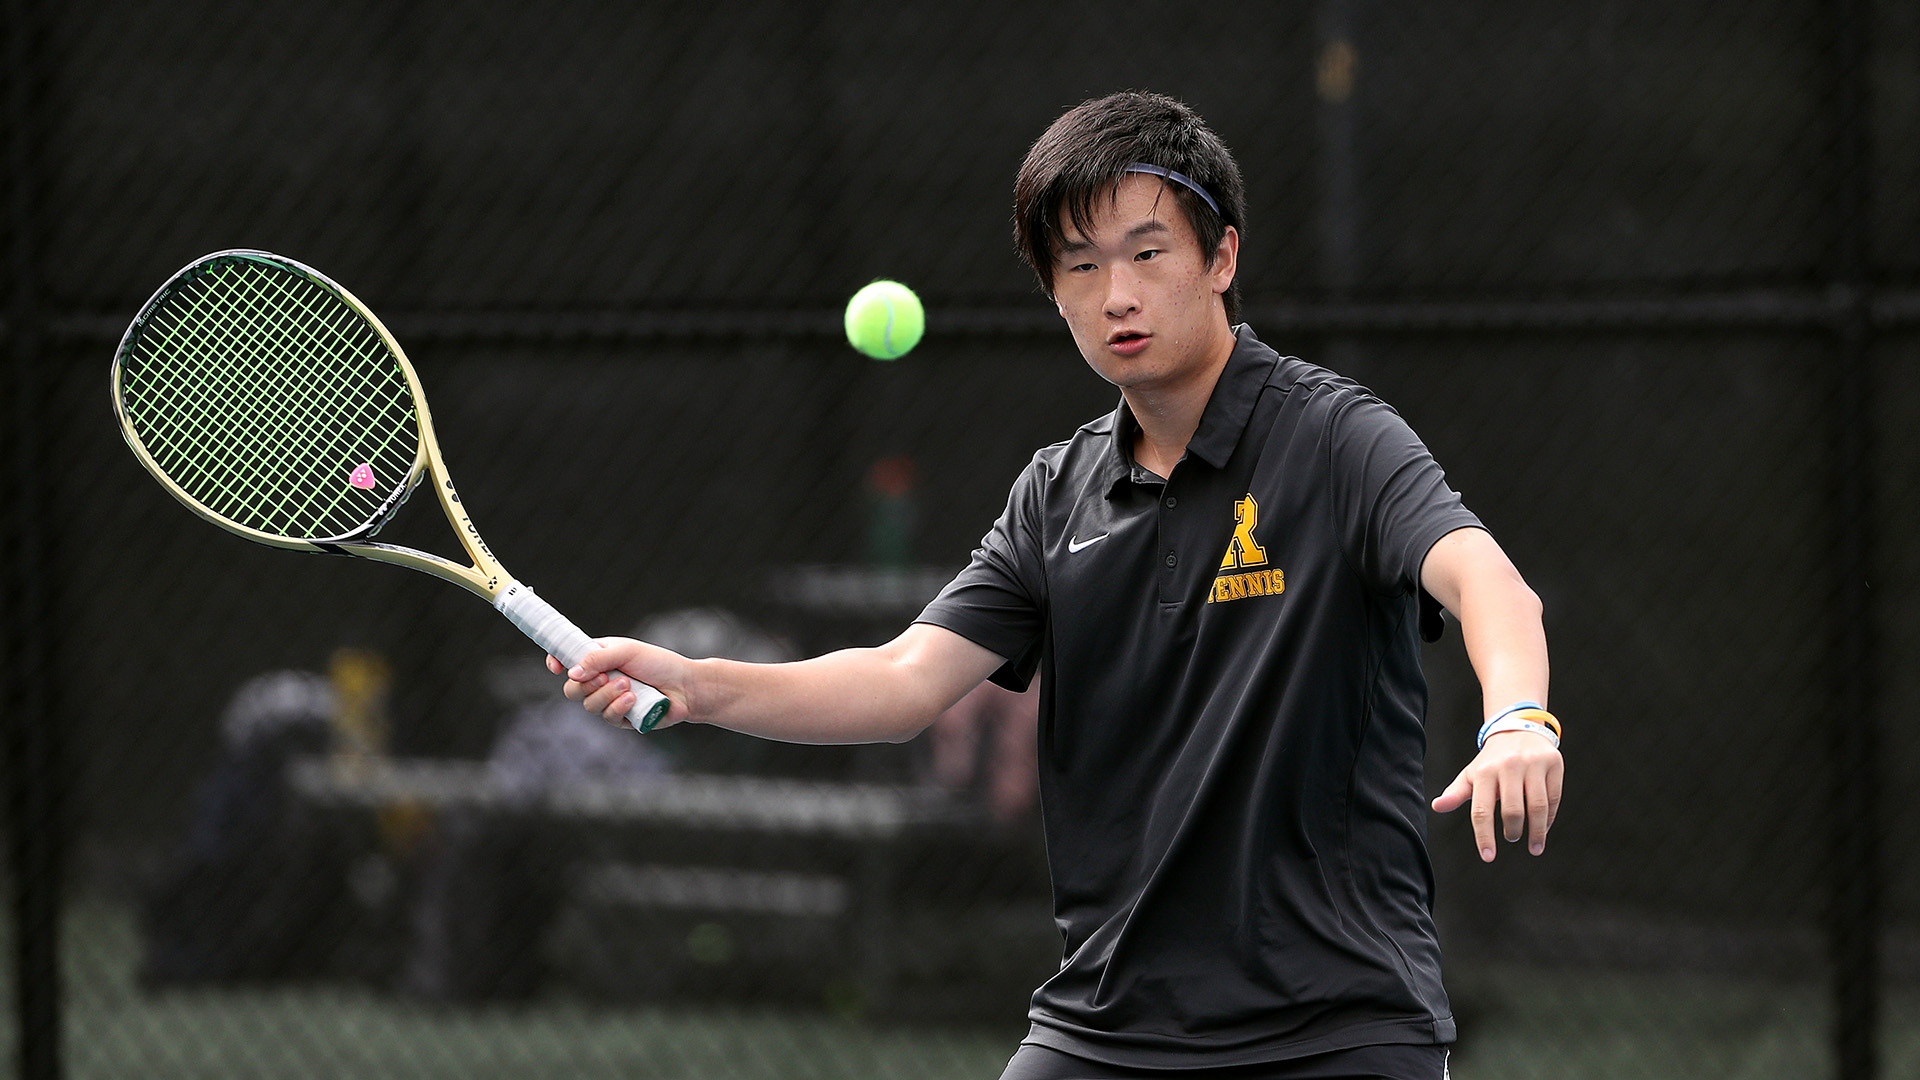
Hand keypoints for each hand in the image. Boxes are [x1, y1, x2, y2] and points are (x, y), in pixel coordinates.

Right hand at [545, 636, 692, 730]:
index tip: (556, 667)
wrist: (685, 686)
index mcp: (597, 659)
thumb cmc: (658, 663)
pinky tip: (634, 699)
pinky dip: (619, 707)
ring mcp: (609, 701)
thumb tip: (571, 672)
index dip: (556, 663)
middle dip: (584, 685)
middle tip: (604, 676)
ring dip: (606, 694)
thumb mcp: (627, 651)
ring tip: (628, 685)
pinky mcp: (621, 718)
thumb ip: (597, 657)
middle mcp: (599, 681)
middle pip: (571, 690)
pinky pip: (608, 717)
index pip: (567, 661)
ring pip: (589, 705)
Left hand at [1431, 731, 1562, 860]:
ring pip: (1537, 806)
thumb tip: (1436, 806)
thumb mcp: (1472, 774)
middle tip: (1510, 837)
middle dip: (1512, 831)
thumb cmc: (1491, 761)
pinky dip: (1549, 818)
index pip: (1481, 810)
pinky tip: (1543, 829)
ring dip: (1536, 832)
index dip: (1484, 836)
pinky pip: (1554, 798)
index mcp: (1485, 771)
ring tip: (1533, 846)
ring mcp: (1533, 764)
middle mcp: (1509, 766)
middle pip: (1512, 811)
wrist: (1518, 729)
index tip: (1488, 857)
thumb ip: (1456, 792)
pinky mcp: (1553, 764)